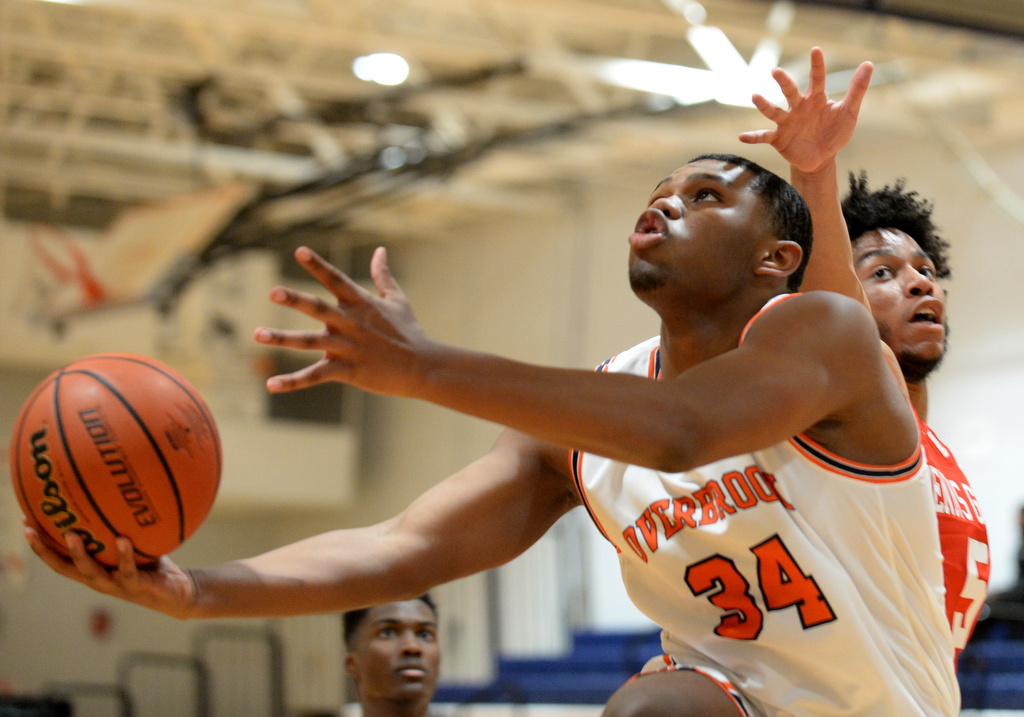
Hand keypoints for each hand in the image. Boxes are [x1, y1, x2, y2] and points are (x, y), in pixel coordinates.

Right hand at [24, 518, 197, 618]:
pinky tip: (122, 540)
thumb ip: (123, 523)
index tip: (25, 522)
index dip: (41, 544)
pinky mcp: (138, 588)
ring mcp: (117, 586)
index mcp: (94, 570)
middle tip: (32, 529)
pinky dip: (124, 555)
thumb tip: (118, 488)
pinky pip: (128, 571)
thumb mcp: (136, 541)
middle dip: (45, 550)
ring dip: (79, 554)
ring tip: (71, 534)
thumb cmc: (153, 564)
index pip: (60, 558)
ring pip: (91, 572)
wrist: (179, 592)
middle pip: (64, 567)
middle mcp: (99, 580)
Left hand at [254, 245, 431, 395]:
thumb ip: (382, 276)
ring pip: (309, 342)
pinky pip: (315, 376)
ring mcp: (348, 347)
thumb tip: (380, 250)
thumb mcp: (397, 300)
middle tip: (273, 292)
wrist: (423, 366)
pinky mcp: (347, 371)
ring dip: (283, 338)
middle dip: (295, 300)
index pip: (335, 280)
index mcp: (360, 304)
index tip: (299, 251)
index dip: (318, 265)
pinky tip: (271, 384)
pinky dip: (293, 381)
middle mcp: (350, 323)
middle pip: (318, 309)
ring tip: (257, 334)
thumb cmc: (409, 332)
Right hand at [738, 47, 872, 173]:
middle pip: (790, 92)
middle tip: (776, 72)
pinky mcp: (779, 139)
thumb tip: (868, 63)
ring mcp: (787, 122)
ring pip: (774, 112)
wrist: (822, 159)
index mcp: (815, 99)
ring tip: (755, 96)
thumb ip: (856, 90)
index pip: (817, 78)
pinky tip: (742, 137)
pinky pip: (764, 136)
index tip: (816, 50)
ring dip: (764, 105)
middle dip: (783, 82)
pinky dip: (753, 137)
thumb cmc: (834, 133)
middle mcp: (798, 107)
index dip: (817, 65)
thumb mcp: (849, 112)